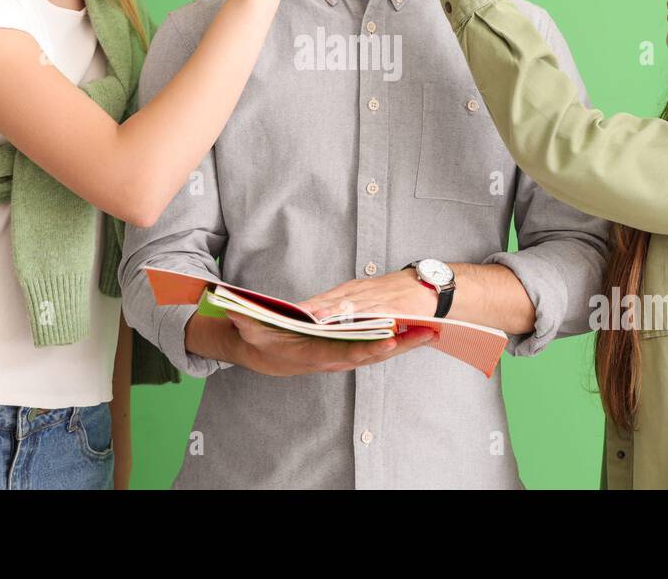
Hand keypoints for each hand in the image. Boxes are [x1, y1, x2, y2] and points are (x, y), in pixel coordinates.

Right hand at [225, 311, 435, 376]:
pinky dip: (398, 339)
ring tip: (433, 331)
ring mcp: (344, 354)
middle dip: (401, 344)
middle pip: (373, 353)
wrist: (267, 355)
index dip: (370, 347)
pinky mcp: (350, 348)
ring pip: (380, 350)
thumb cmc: (261, 340)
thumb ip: (246, 321)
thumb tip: (234, 309)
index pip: (347, 352)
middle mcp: (334, 358)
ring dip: (406, 343)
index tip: (391, 340)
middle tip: (427, 333)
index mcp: (316, 355)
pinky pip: (377, 345)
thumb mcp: (250, 330)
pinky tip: (418, 331)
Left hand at [301, 270, 438, 321]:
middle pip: (335, 300)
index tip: (292, 310)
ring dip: (333, 312)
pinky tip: (350, 323)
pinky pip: (374, 313)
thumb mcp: (374, 292)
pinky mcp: (393, 308)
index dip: (312, 303)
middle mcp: (365, 292)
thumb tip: (333, 310)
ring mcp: (378, 300)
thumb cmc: (403, 290)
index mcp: (359, 289)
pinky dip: (360, 318)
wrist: (432, 284)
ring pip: (351, 306)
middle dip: (315, 307)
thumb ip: (355, 301)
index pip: (330, 296)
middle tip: (294, 314)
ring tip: (315, 320)